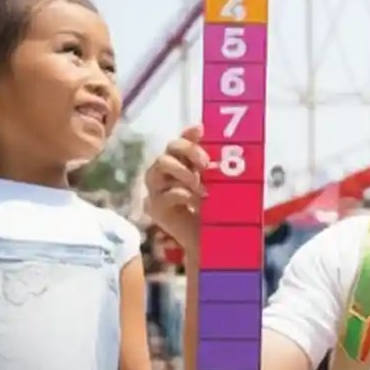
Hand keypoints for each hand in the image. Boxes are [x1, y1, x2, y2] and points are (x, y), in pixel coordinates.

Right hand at [143, 124, 209, 251]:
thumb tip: (210, 137)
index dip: (188, 135)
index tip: (201, 131)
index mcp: (179, 164)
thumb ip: (210, 165)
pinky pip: (165, 193)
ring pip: (161, 164)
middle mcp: (163, 172)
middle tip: (205, 164)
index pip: (178, 143)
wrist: (204, 238)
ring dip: (184, 172)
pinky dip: (183, 194)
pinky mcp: (155, 207)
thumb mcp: (215, 184)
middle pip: (169, 148)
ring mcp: (156, 189)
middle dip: (188, 151)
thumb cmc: (209, 210)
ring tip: (200, 186)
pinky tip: (196, 201)